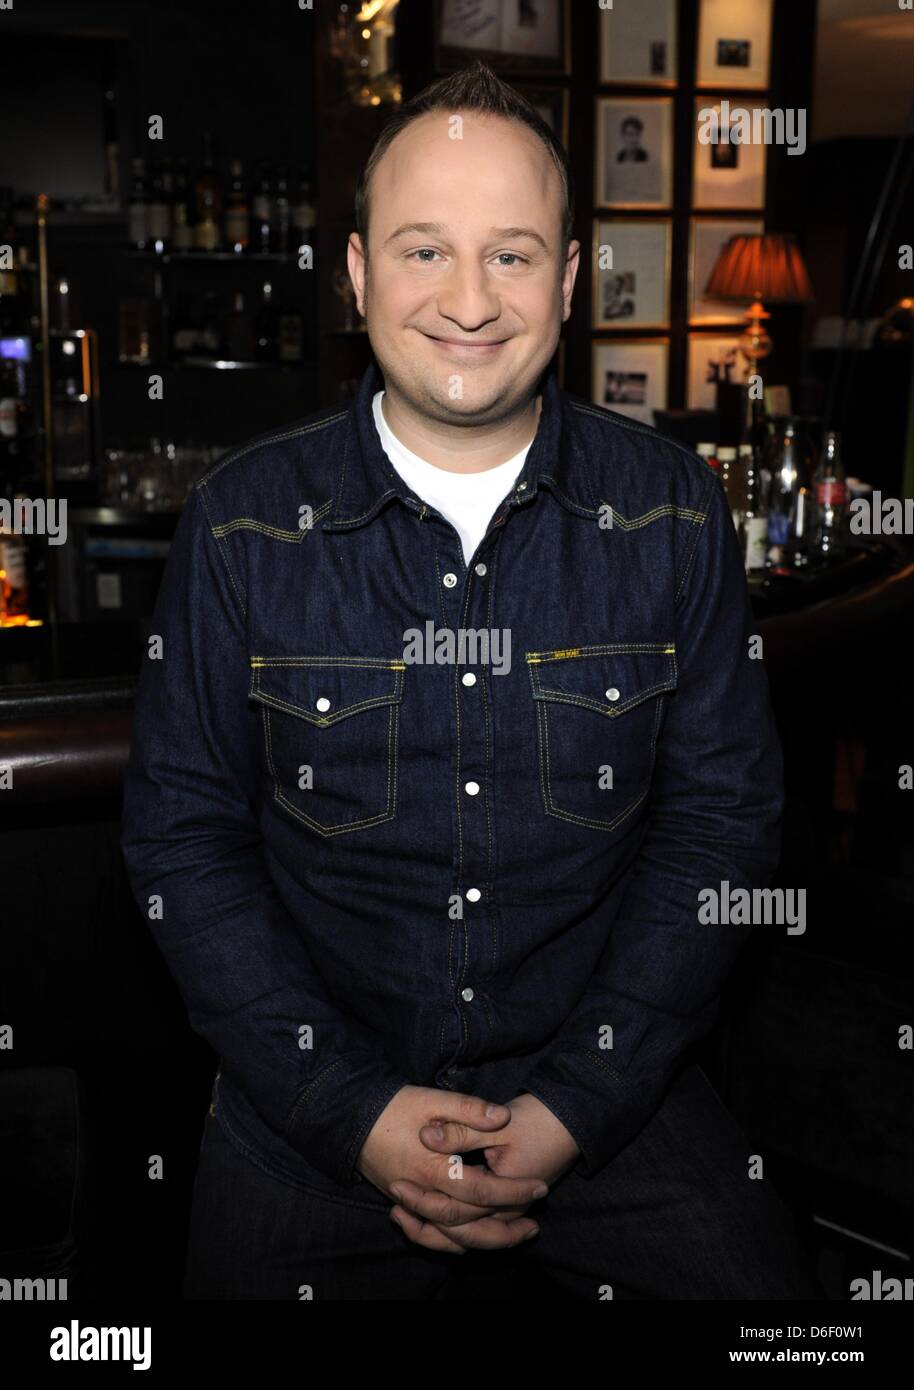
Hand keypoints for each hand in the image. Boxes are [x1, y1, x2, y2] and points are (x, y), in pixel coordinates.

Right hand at [356, 1085, 547, 1252]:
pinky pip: (432, 1233)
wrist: (350, 1118)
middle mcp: (423, 1193)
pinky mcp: (404, 1203)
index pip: (483, 1190)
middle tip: (534, 1225)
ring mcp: (412, 1202)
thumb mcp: (434, 1099)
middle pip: (469, 1225)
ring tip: (512, 1236)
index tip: (540, 1187)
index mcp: (435, 1169)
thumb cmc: (394, 1106)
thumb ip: (469, 1110)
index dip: (514, 1190)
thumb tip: (502, 1117)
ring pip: (451, 1236)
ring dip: (483, 1240)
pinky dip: (453, 1240)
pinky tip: (472, 1235)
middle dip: (505, 1228)